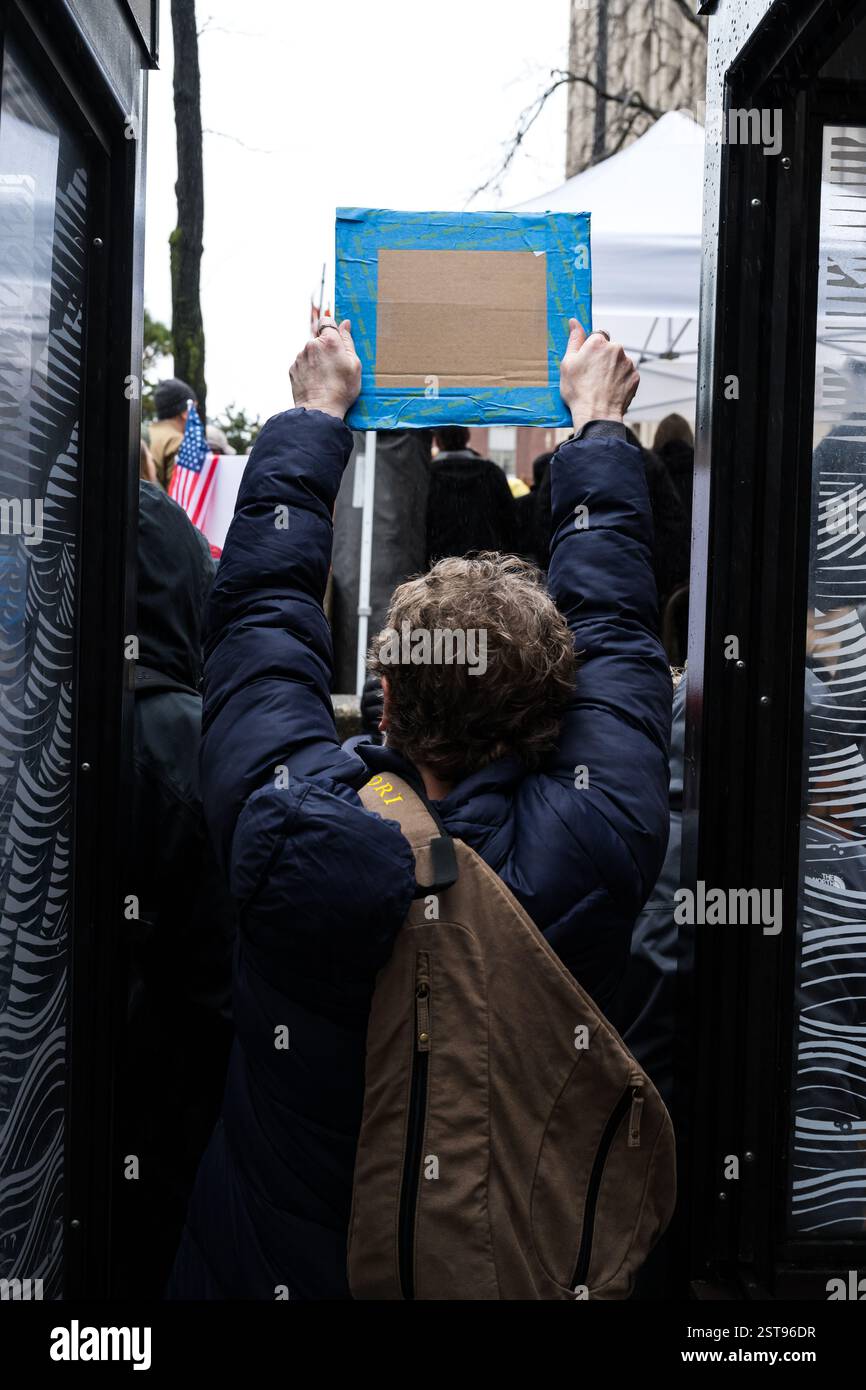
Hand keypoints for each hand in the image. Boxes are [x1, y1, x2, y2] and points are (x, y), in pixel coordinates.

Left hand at [290, 319, 360, 419]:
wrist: (321, 410)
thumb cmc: (342, 390)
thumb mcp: (355, 365)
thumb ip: (348, 341)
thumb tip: (345, 324)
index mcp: (328, 341)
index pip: (327, 320)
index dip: (332, 328)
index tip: (336, 339)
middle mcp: (311, 344)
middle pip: (319, 339)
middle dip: (326, 349)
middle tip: (335, 367)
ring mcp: (300, 357)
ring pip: (310, 352)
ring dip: (317, 360)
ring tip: (325, 378)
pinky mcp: (293, 369)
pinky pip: (303, 364)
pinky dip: (308, 370)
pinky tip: (316, 382)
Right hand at [559, 319, 638, 434]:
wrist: (597, 415)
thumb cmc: (578, 392)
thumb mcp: (567, 364)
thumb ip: (573, 340)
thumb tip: (574, 322)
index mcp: (598, 342)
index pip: (597, 336)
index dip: (591, 348)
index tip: (587, 361)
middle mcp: (616, 348)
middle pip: (609, 348)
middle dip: (603, 359)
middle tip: (592, 376)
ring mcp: (628, 363)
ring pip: (619, 361)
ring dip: (612, 369)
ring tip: (601, 386)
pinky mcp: (635, 376)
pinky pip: (627, 374)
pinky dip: (620, 380)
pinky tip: (610, 390)